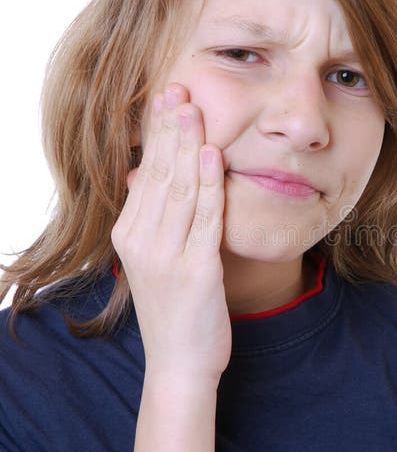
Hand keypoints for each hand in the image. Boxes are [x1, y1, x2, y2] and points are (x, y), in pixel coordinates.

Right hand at [111, 83, 230, 385]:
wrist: (180, 364)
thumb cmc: (174, 309)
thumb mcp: (152, 261)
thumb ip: (152, 219)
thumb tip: (143, 177)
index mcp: (128, 235)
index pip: (144, 173)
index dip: (156, 134)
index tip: (165, 97)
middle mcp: (140, 241)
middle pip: (158, 173)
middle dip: (169, 129)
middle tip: (178, 87)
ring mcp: (166, 256)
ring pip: (179, 189)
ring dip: (188, 146)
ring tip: (194, 109)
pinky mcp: (195, 271)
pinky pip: (204, 218)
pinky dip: (210, 184)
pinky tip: (213, 155)